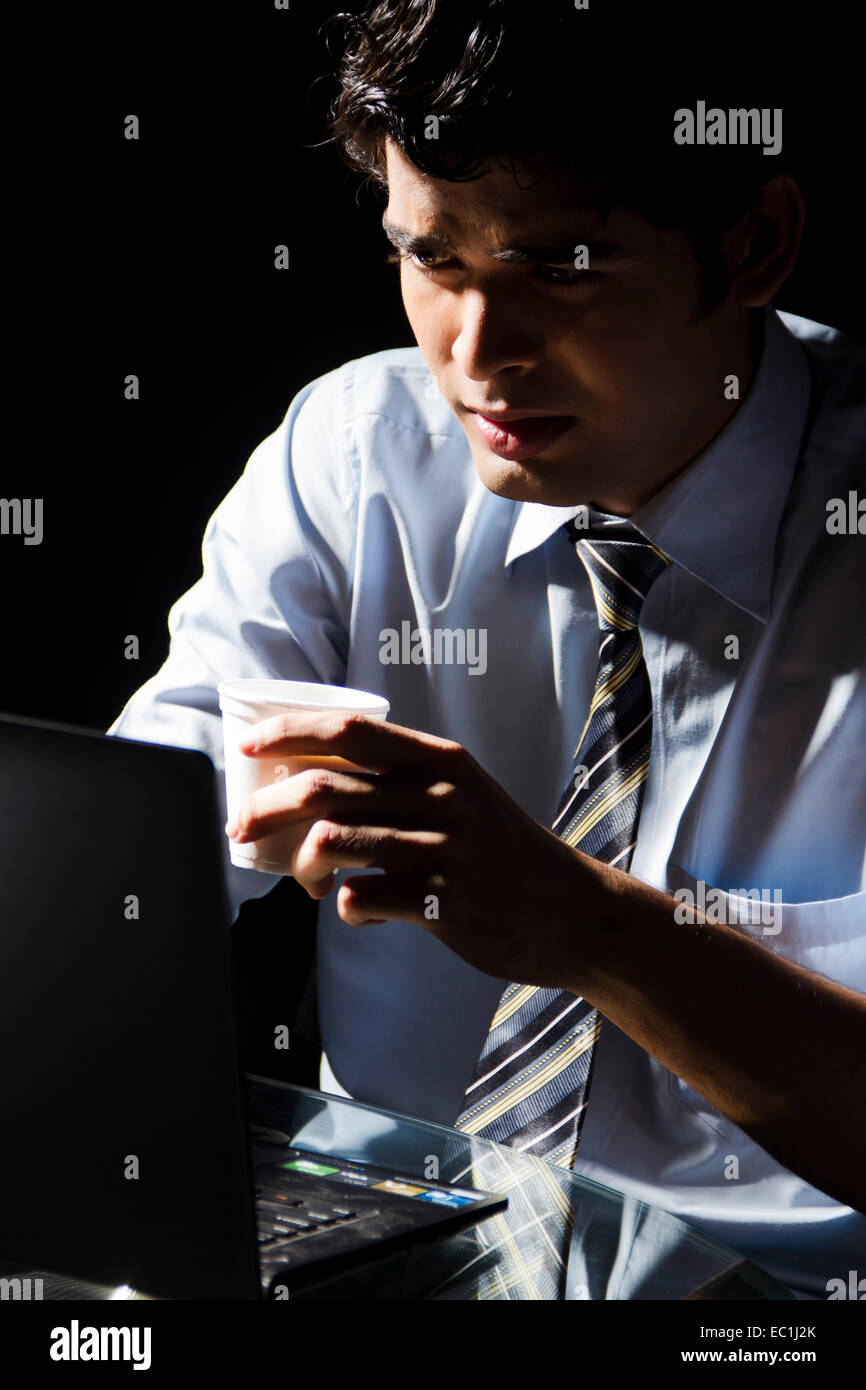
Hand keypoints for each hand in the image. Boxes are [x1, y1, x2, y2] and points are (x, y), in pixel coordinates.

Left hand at [226, 709, 603, 986]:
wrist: (574, 912)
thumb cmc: (506, 853)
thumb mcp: (467, 798)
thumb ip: (404, 785)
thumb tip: (316, 786)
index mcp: (443, 764)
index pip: (351, 730)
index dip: (291, 732)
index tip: (249, 746)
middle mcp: (441, 799)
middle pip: (324, 788)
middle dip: (264, 808)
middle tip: (240, 827)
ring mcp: (442, 851)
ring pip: (330, 843)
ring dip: (300, 866)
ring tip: (308, 882)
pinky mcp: (441, 904)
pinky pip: (359, 900)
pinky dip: (347, 908)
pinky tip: (363, 911)